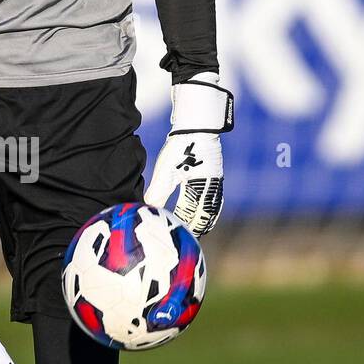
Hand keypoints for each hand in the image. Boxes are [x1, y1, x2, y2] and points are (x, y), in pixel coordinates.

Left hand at [144, 74, 233, 236]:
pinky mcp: (213, 176)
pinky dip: (204, 209)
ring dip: (200, 220)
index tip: (174, 236)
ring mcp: (215, 183)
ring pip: (210, 210)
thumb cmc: (181, 147)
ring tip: (190, 229)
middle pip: (204, 217)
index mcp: (201, 190)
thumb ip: (159, 193)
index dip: (184, 229)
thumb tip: (148, 210)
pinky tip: (196, 211)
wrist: (197, 125)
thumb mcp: (167, 171)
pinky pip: (212, 200)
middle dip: (193, 228)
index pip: (193, 218)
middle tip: (181, 238)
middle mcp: (212, 189)